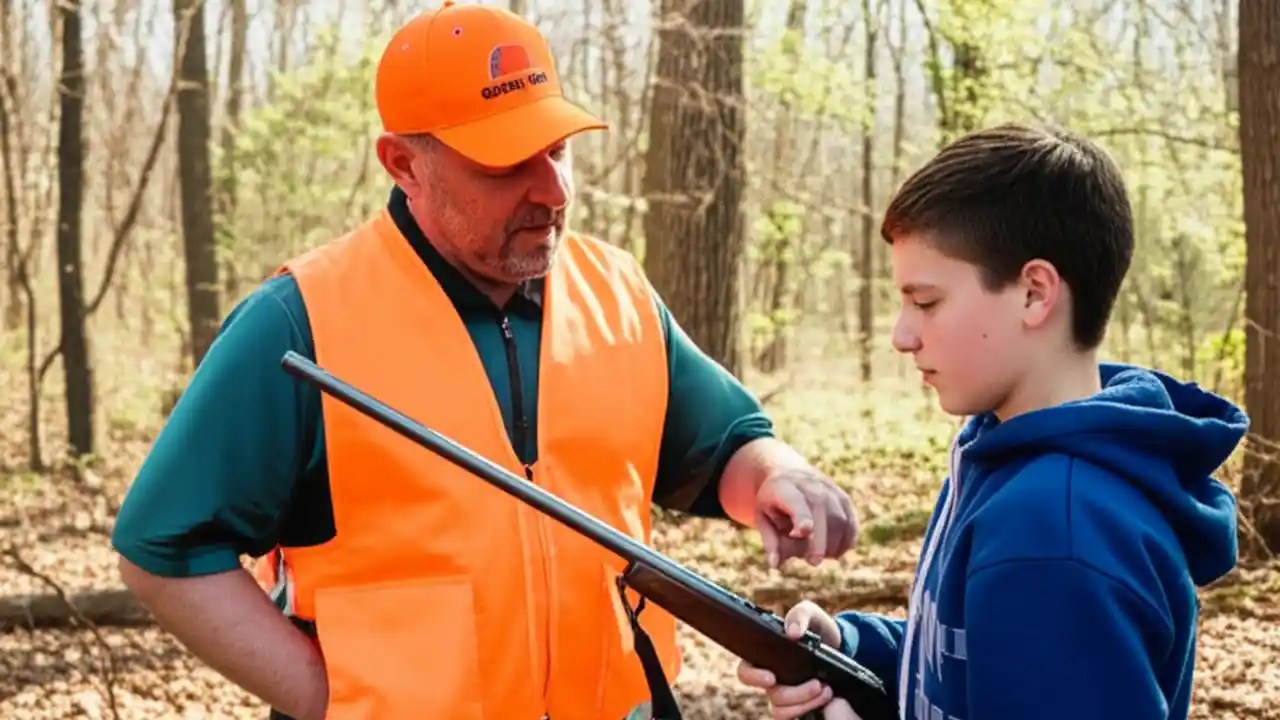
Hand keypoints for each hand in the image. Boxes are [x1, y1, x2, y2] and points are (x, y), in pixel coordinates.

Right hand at [737, 601, 857, 718]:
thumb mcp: (809, 612)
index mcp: (765, 655)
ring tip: (826, 689)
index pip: (746, 671)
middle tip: (816, 684)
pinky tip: (825, 697)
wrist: (838, 644)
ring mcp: (786, 693)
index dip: (753, 677)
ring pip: (782, 709)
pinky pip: (794, 716)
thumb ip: (799, 616)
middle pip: (771, 695)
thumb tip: (792, 633)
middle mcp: (772, 677)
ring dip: (805, 702)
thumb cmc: (816, 626)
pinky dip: (809, 709)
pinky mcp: (800, 703)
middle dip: (794, 693)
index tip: (771, 677)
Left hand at [755, 466, 857, 567]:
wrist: (788, 474)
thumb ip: (770, 540)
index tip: (803, 532)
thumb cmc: (773, 502)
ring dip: (833, 543)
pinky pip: (851, 521)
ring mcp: (830, 489)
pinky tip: (836, 552)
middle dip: (820, 539)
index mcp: (785, 487)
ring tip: (823, 556)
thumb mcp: (763, 517)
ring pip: (840, 518)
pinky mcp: (843, 498)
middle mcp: (810, 484)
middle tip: (813, 562)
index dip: (801, 516)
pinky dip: (847, 540)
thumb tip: (775, 565)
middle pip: (822, 511)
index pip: (796, 501)